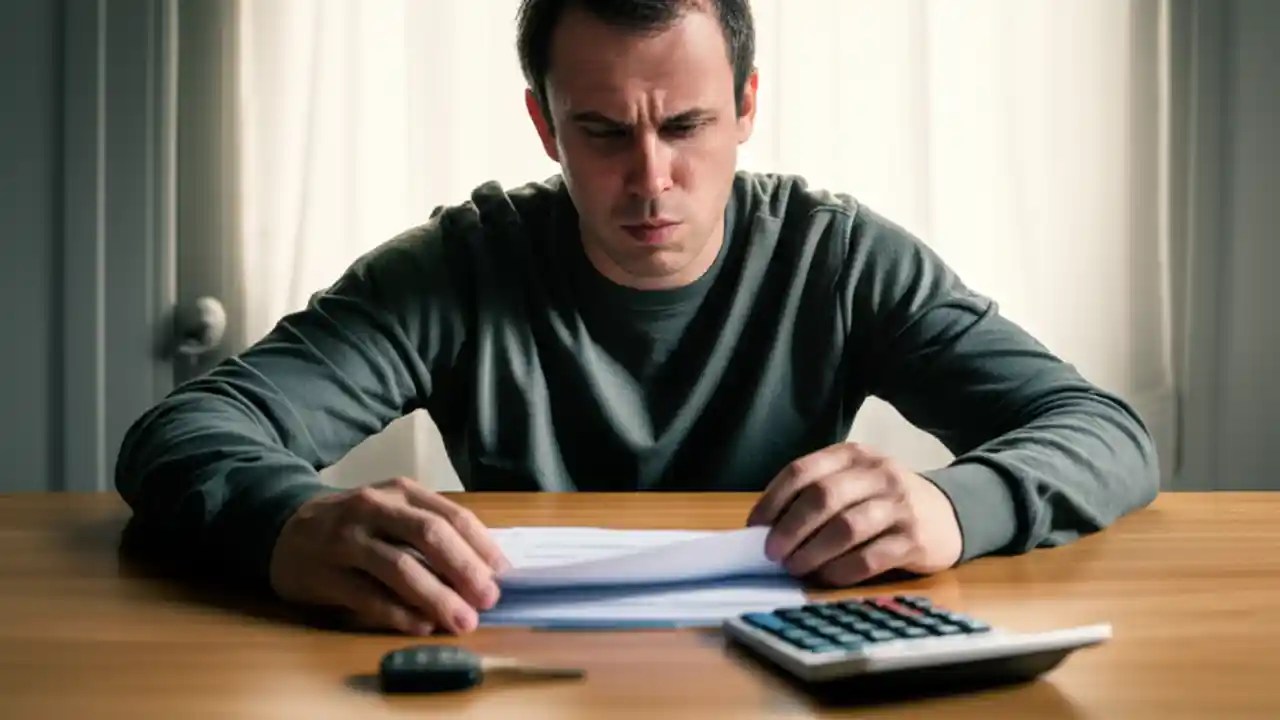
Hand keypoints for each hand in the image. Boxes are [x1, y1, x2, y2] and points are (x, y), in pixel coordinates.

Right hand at [269, 477, 509, 635]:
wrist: (283, 528)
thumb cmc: (354, 524)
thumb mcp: (393, 512)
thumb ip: (431, 531)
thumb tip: (484, 570)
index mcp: (400, 491)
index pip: (450, 515)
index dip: (481, 545)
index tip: (505, 574)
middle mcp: (374, 508)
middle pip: (428, 535)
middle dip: (464, 569)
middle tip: (488, 599)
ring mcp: (345, 540)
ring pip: (398, 567)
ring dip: (435, 597)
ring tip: (462, 622)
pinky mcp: (323, 573)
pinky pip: (366, 596)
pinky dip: (397, 614)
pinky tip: (421, 627)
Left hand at [746, 442, 961, 585]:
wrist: (951, 512)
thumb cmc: (885, 500)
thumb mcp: (854, 482)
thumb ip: (817, 494)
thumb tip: (766, 528)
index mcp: (853, 455)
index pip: (802, 471)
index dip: (773, 500)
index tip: (755, 527)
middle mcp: (877, 474)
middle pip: (822, 497)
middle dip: (790, 528)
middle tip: (771, 552)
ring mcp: (899, 505)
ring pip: (846, 528)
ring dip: (813, 552)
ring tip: (794, 568)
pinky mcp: (915, 539)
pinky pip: (871, 558)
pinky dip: (842, 571)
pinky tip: (825, 578)